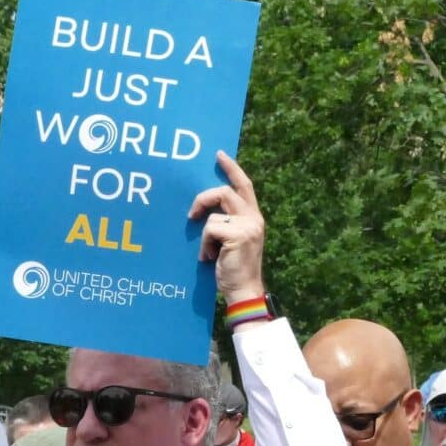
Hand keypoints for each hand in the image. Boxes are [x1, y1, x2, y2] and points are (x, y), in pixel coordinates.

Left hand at [188, 150, 265, 302]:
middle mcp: (254, 218)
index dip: (232, 168)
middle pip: (225, 191)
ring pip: (213, 215)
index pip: (244, 185)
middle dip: (204, 197)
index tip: (218, 154)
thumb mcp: (230, 240)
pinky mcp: (239, 235)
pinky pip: (210, 229)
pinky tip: (209, 258)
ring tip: (209, 252)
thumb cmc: (231, 268)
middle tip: (191, 213)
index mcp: (253, 216)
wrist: (243, 290)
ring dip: (204, 235)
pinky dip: (205, 244)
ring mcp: (248, 226)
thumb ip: (225, 222)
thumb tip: (203, 208)